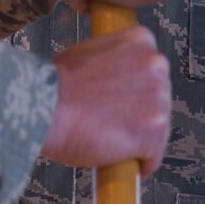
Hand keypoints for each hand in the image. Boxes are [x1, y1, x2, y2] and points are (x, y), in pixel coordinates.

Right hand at [41, 24, 171, 174]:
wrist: (46, 107)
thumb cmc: (56, 84)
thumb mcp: (89, 51)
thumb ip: (115, 60)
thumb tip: (120, 77)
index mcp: (141, 40)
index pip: (152, 68)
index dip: (136, 89)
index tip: (124, 100)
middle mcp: (155, 65)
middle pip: (159, 96)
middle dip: (140, 111)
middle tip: (114, 121)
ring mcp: (157, 99)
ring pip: (158, 127)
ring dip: (140, 137)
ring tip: (113, 141)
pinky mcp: (153, 132)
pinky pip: (153, 155)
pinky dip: (141, 163)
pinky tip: (123, 161)